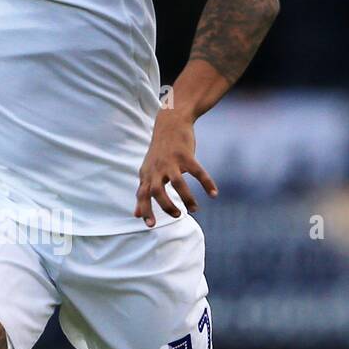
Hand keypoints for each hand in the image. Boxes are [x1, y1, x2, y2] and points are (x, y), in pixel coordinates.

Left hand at [134, 109, 217, 225]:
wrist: (171, 123)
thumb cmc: (160, 152)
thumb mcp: (148, 172)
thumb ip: (143, 192)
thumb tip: (135, 214)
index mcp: (147, 174)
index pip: (142, 194)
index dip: (145, 209)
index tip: (151, 225)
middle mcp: (157, 168)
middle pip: (156, 190)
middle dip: (166, 206)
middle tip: (177, 215)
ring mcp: (172, 161)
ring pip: (178, 183)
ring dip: (187, 198)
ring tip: (194, 209)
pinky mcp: (186, 155)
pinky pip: (198, 172)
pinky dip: (207, 183)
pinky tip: (213, 194)